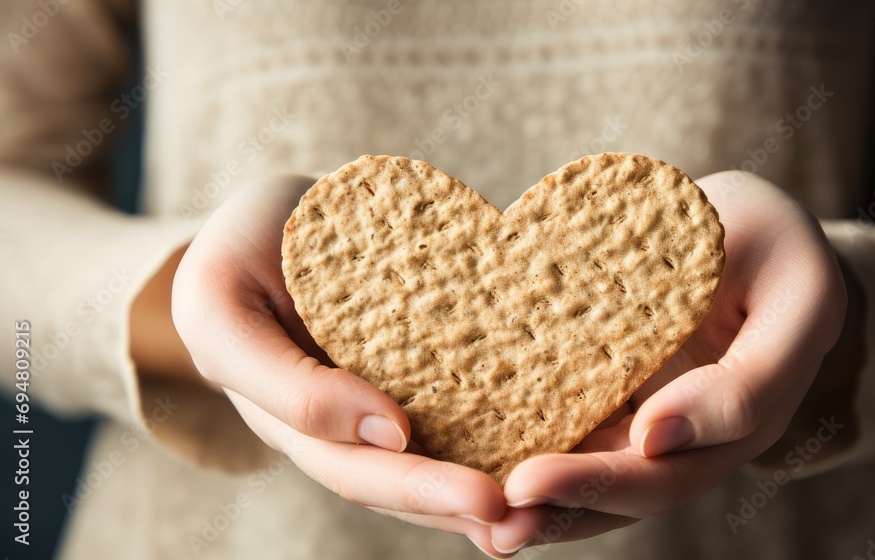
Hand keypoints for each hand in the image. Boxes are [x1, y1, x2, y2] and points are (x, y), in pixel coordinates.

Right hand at [171, 176, 507, 552]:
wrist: (274, 217)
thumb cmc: (239, 250)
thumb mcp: (219, 304)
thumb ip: (284, 380)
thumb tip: (389, 433)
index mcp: (282, 416)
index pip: (340, 461)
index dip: (398, 474)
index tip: (450, 467)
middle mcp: (327, 425)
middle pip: (389, 476)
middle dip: (444, 497)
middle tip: (506, 512)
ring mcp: (367, 403)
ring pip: (423, 460)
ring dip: (472, 492)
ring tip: (534, 512)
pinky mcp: (409, 375)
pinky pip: (449, 414)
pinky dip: (490, 439)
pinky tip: (540, 454)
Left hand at [488, 171, 848, 554]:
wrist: (750, 226)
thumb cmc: (776, 244)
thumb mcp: (798, 295)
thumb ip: (748, 381)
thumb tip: (654, 440)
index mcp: (746, 420)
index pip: (673, 471)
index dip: (603, 480)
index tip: (535, 478)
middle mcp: (700, 436)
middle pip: (626, 491)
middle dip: (559, 504)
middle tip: (497, 511)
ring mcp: (657, 419)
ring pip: (597, 475)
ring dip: (542, 503)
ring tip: (482, 520)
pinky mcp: (619, 394)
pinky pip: (576, 430)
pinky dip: (533, 449)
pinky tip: (483, 464)